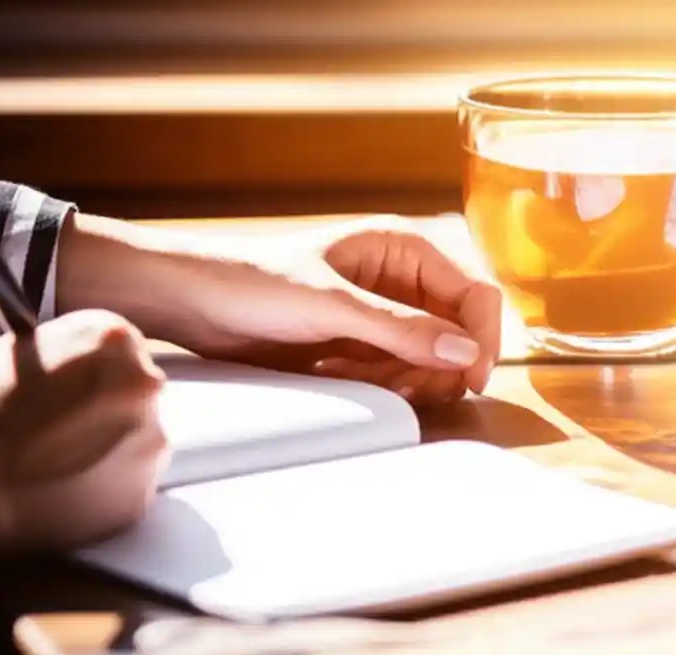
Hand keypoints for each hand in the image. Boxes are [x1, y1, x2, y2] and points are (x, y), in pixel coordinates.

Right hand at [0, 310, 167, 559]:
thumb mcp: (18, 354)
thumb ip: (68, 359)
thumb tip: (81, 375)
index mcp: (113, 337)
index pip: (121, 352)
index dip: (93, 377)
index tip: (71, 393)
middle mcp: (145, 384)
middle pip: (135, 398)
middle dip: (105, 415)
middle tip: (60, 434)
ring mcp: (150, 441)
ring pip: (137, 445)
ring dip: (109, 454)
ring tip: (55, 469)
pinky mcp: (142, 494)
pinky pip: (128, 489)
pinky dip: (104, 493)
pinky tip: (62, 496)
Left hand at [60, 215, 501, 405]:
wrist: (192, 302)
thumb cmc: (254, 281)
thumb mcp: (332, 304)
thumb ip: (401, 328)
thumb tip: (468, 353)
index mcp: (406, 246)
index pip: (477, 292)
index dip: (483, 337)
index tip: (471, 380)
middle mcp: (405, 277)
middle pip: (464, 328)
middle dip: (447, 364)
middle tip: (414, 387)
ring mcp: (387, 312)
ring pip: (437, 356)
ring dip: (417, 378)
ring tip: (371, 380)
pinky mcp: (365, 342)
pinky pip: (405, 370)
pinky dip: (393, 385)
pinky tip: (356, 381)